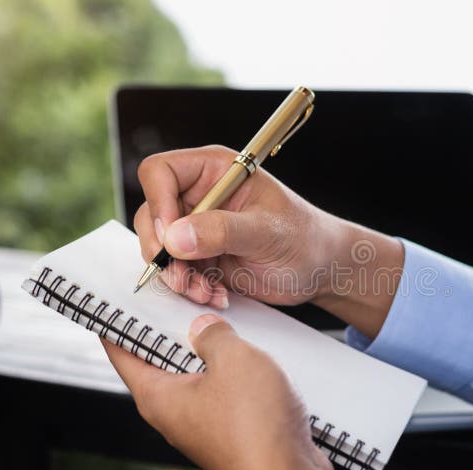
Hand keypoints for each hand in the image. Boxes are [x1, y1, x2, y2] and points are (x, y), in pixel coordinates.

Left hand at [102, 314, 350, 469]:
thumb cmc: (255, 425)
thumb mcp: (233, 359)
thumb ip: (213, 334)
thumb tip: (204, 326)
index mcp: (157, 397)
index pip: (121, 351)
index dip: (118, 320)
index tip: (120, 295)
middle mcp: (174, 414)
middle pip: (159, 361)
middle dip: (170, 328)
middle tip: (181, 295)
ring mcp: (203, 425)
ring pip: (196, 376)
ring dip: (208, 350)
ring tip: (224, 319)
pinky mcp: (231, 433)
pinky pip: (224, 392)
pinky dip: (232, 371)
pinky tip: (252, 353)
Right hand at [135, 145, 404, 337]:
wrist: (320, 269)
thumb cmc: (304, 239)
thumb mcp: (267, 232)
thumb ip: (222, 231)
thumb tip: (174, 238)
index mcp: (216, 171)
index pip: (160, 173)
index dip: (158, 203)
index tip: (170, 238)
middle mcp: (201, 194)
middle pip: (152, 213)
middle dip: (163, 251)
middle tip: (183, 277)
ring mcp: (198, 226)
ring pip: (160, 247)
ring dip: (177, 276)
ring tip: (206, 292)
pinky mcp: (200, 254)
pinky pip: (176, 270)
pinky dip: (189, 288)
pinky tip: (216, 295)